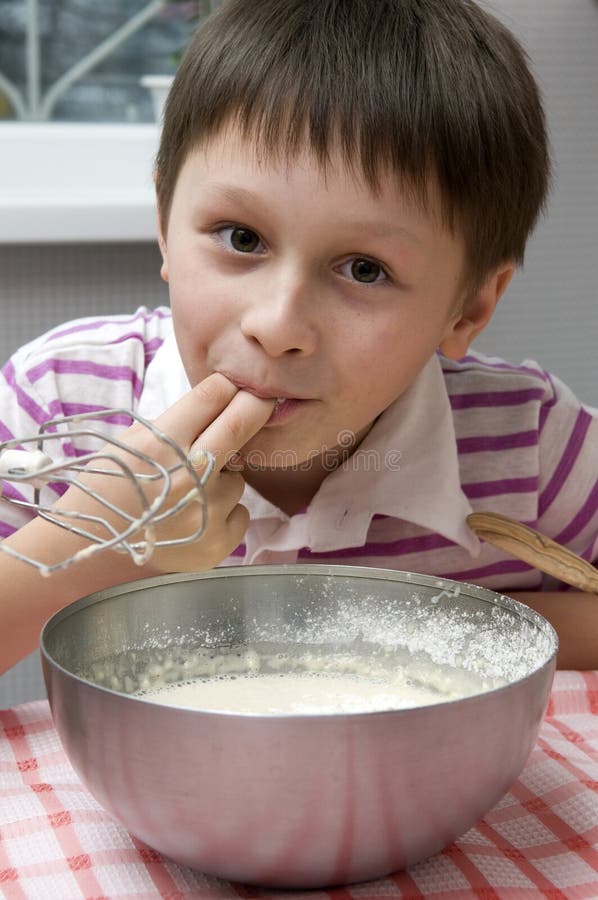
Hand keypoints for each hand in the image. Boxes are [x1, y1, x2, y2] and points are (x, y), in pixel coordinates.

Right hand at [52, 374, 274, 572]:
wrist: (97, 545)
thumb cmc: (114, 483)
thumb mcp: (132, 440)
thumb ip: (175, 421)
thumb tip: (223, 398)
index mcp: (160, 443)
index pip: (210, 397)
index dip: (228, 385)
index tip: (238, 384)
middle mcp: (186, 476)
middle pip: (240, 424)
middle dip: (257, 405)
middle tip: (265, 400)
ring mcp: (204, 512)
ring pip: (238, 478)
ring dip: (223, 479)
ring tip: (189, 493)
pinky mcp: (217, 543)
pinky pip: (240, 512)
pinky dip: (225, 512)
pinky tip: (195, 518)